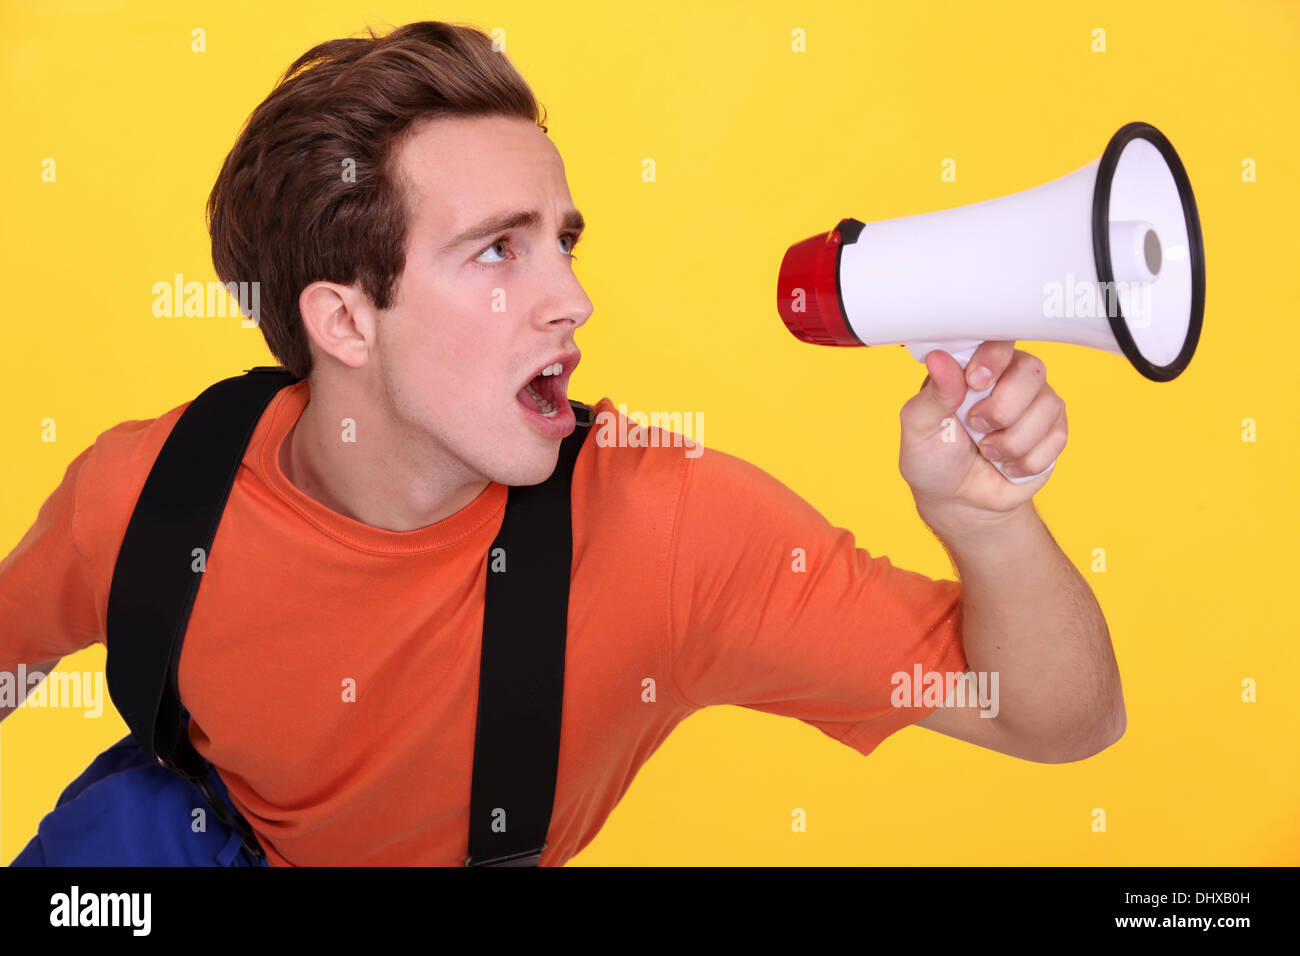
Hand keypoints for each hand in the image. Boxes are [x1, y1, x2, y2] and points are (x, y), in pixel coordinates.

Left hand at [898, 341, 1066, 538]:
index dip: (993, 358)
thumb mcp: (919, 426)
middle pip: (1031, 371)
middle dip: (1002, 409)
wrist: (956, 499)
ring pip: (1047, 406)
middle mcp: (1011, 377)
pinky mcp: (1053, 431)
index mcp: (975, 365)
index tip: (975, 382)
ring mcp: (1036, 403)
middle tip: (976, 426)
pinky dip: (1025, 461)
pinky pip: (1056, 438)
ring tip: (987, 450)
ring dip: (1011, 441)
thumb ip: (934, 393)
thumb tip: (939, 358)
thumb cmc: (933, 456)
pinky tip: (1006, 464)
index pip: (998, 340)